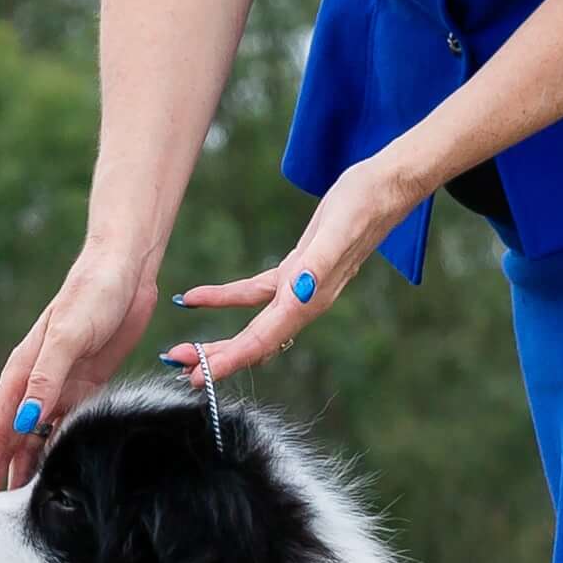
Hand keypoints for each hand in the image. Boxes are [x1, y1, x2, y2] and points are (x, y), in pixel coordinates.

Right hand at [0, 242, 159, 492]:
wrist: (124, 270)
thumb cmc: (91, 294)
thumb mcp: (67, 336)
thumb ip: (45, 379)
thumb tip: (24, 423)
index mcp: (21, 375)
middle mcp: (36, 387)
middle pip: (12, 445)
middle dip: (0, 482)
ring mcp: (60, 389)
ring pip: (40, 443)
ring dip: (33, 474)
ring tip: (28, 515)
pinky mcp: (87, 387)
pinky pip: (71, 430)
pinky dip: (65, 455)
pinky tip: (68, 480)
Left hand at [165, 155, 420, 390]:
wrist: (385, 188)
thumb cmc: (363, 207)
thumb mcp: (337, 234)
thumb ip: (318, 268)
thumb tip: (298, 297)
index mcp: (309, 300)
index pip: (262, 341)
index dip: (229, 360)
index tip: (197, 374)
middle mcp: (304, 303)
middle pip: (254, 342)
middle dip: (216, 357)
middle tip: (177, 365)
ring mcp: (301, 289)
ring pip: (253, 326)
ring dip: (219, 341)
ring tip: (184, 351)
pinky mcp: (297, 270)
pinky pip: (255, 293)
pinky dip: (225, 298)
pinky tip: (196, 298)